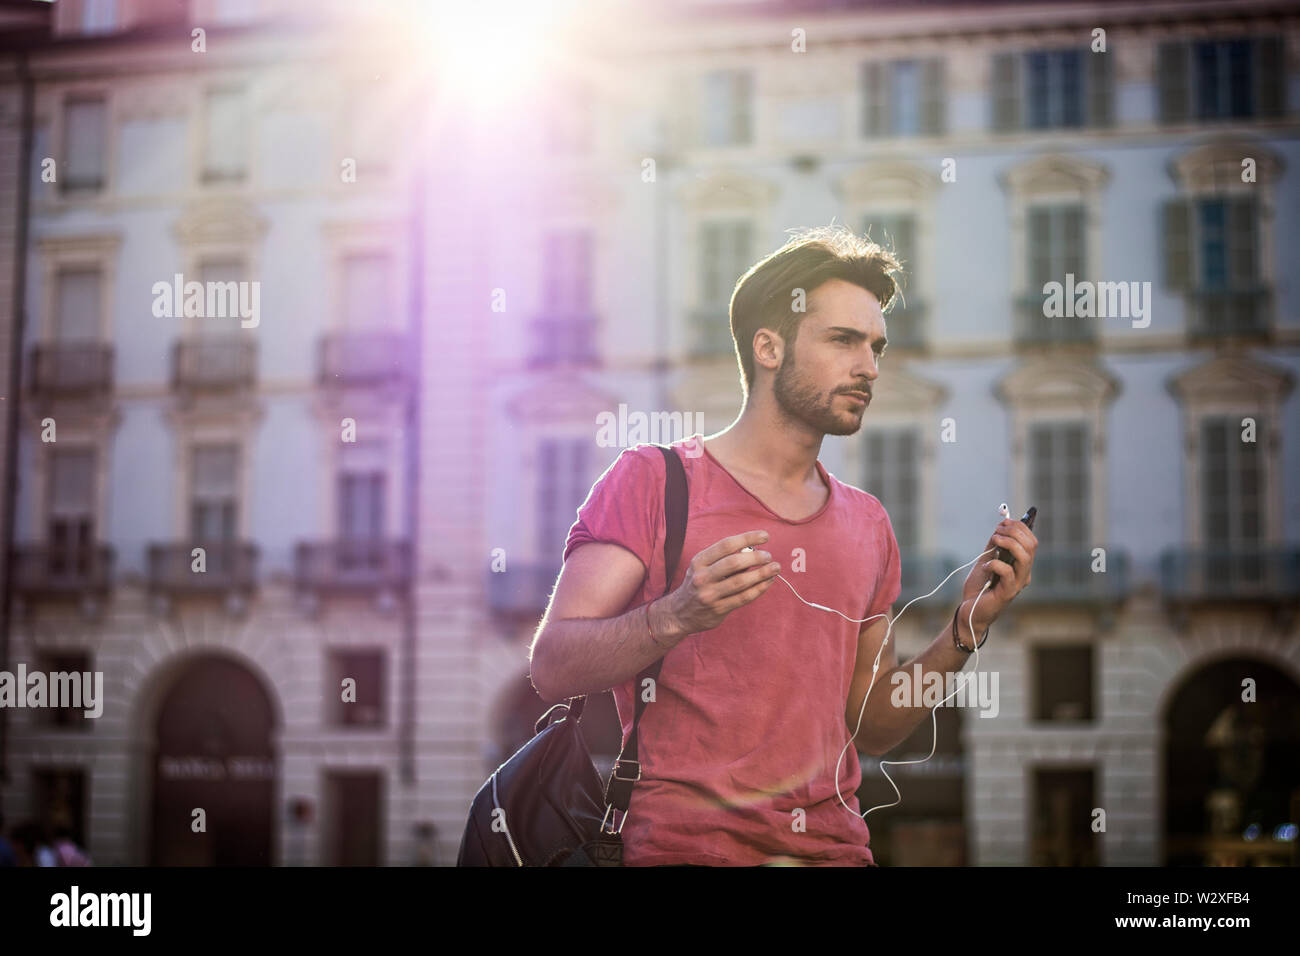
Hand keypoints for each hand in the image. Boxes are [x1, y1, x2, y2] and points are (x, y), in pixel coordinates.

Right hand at [659, 530, 779, 637]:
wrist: (680, 613)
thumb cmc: (698, 584)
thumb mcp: (703, 567)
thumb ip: (724, 558)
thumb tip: (754, 550)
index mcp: (699, 561)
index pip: (726, 544)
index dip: (748, 538)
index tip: (764, 536)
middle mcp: (702, 577)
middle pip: (734, 563)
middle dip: (756, 557)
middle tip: (769, 556)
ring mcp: (710, 594)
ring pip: (741, 582)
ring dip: (762, 574)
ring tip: (775, 568)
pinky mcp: (718, 609)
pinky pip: (743, 597)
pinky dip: (759, 588)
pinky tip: (768, 582)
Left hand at [959, 516, 1037, 631]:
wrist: (968, 609)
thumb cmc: (979, 587)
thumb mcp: (986, 560)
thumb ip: (994, 546)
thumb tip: (1000, 527)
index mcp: (1021, 565)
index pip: (1031, 542)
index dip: (1020, 527)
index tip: (1004, 521)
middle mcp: (1024, 574)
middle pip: (1031, 546)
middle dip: (1015, 531)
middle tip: (998, 529)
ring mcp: (1018, 584)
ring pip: (1025, 557)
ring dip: (1009, 543)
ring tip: (994, 540)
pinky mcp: (1008, 593)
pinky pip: (1007, 571)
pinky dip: (995, 563)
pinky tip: (986, 566)